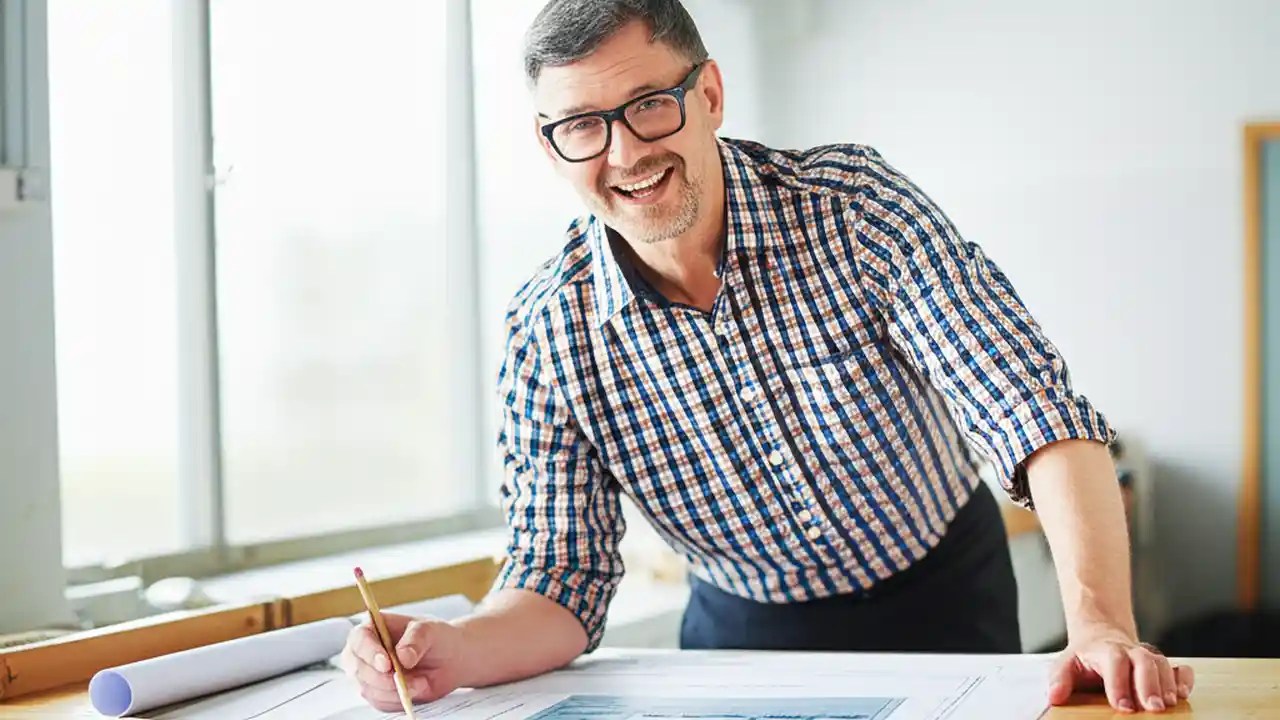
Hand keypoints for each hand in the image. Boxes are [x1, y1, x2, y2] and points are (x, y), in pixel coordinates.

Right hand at [340, 613, 466, 710]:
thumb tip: (402, 656)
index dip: (369, 653)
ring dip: (395, 691)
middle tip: (406, 679)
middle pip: (358, 668)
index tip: (386, 664)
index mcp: (373, 628)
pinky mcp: (378, 693)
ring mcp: (369, 674)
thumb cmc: (436, 638)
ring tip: (421, 682)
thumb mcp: (430, 631)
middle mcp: (365, 652)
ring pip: (369, 689)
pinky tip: (416, 689)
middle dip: (383, 678)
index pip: (359, 640)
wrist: (449, 660)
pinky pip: (380, 703)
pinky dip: (398, 700)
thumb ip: (416, 640)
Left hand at [1048, 627, 1194, 712]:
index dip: (1120, 684)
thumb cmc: (1084, 658)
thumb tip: (1054, 697)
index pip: (1114, 663)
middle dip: (1149, 686)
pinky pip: (1179, 669)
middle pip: (1144, 662)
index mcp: (1106, 651)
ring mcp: (1148, 657)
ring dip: (1168, 685)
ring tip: (1170, 705)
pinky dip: (1185, 680)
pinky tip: (1184, 694)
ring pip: (1163, 665)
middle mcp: (1130, 652)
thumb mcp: (1065, 664)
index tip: (1123, 706)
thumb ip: (1059, 679)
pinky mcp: (1162, 666)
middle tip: (1154, 708)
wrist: (1101, 637)